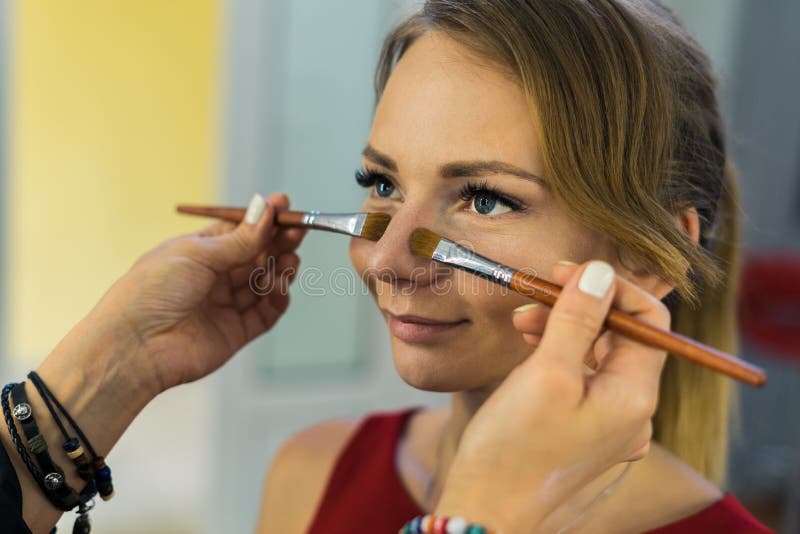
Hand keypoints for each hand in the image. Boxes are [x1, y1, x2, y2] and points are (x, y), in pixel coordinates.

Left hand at [91, 192, 304, 392]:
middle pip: (255, 256)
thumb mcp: (196, 254)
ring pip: (263, 283)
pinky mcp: (235, 332)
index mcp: (197, 252)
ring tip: (290, 259)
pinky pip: (265, 313)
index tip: (284, 205)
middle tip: (298, 230)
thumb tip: (265, 209)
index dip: (261, 219)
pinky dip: (277, 299)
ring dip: (279, 269)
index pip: (238, 231)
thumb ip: (239, 238)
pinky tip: (280, 286)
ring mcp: (224, 305)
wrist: (134, 347)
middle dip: (278, 241)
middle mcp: (212, 278)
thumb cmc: (150, 292)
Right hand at [436, 261, 668, 531]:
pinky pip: (583, 384)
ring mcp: (609, 428)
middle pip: (621, 339)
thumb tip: (601, 271)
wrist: (486, 515)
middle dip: (579, 308)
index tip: (567, 271)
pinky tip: (529, 352)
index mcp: (634, 397)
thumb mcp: (546, 373)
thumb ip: (577, 318)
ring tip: (521, 323)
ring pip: (598, 359)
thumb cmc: (512, 450)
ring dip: (564, 331)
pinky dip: (559, 360)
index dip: (611, 288)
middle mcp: (632, 414)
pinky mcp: (584, 436)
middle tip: (534, 295)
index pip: (648, 321)